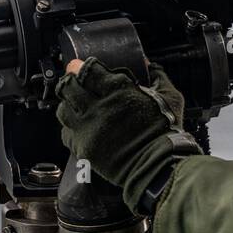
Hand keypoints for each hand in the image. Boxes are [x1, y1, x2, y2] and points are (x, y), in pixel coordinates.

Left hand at [55, 58, 197, 211]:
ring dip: (68, 104)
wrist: (159, 167)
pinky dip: (71, 128)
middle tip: (75, 84)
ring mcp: (89, 128)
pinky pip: (66, 133)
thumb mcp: (170, 97)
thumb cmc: (166, 133)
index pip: (87, 70)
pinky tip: (81, 126)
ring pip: (63, 109)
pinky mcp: (84, 148)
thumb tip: (148, 65)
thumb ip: (158, 77)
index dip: (80, 66)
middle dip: (70, 82)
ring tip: (76, 106)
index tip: (79, 66)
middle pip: (68, 86)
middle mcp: (99, 107)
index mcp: (119, 90)